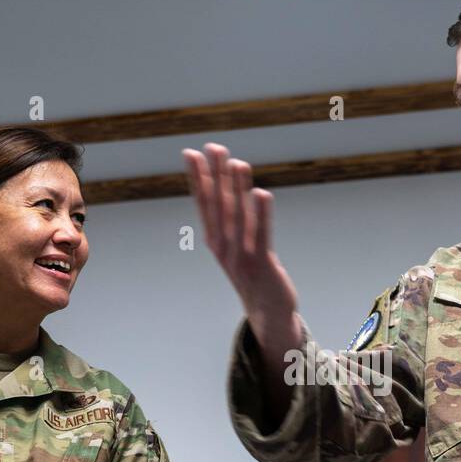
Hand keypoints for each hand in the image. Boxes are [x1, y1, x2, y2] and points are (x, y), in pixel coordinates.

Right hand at [181, 142, 300, 345]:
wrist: (268, 314)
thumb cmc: (253, 275)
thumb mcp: (236, 247)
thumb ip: (231, 221)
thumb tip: (226, 189)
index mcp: (215, 241)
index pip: (204, 203)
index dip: (198, 178)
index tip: (191, 153)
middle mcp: (224, 247)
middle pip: (218, 205)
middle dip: (215, 175)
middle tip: (213, 147)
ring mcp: (241, 257)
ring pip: (238, 217)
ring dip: (236, 188)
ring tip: (236, 162)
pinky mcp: (262, 266)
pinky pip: (261, 235)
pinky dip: (262, 214)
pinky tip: (261, 193)